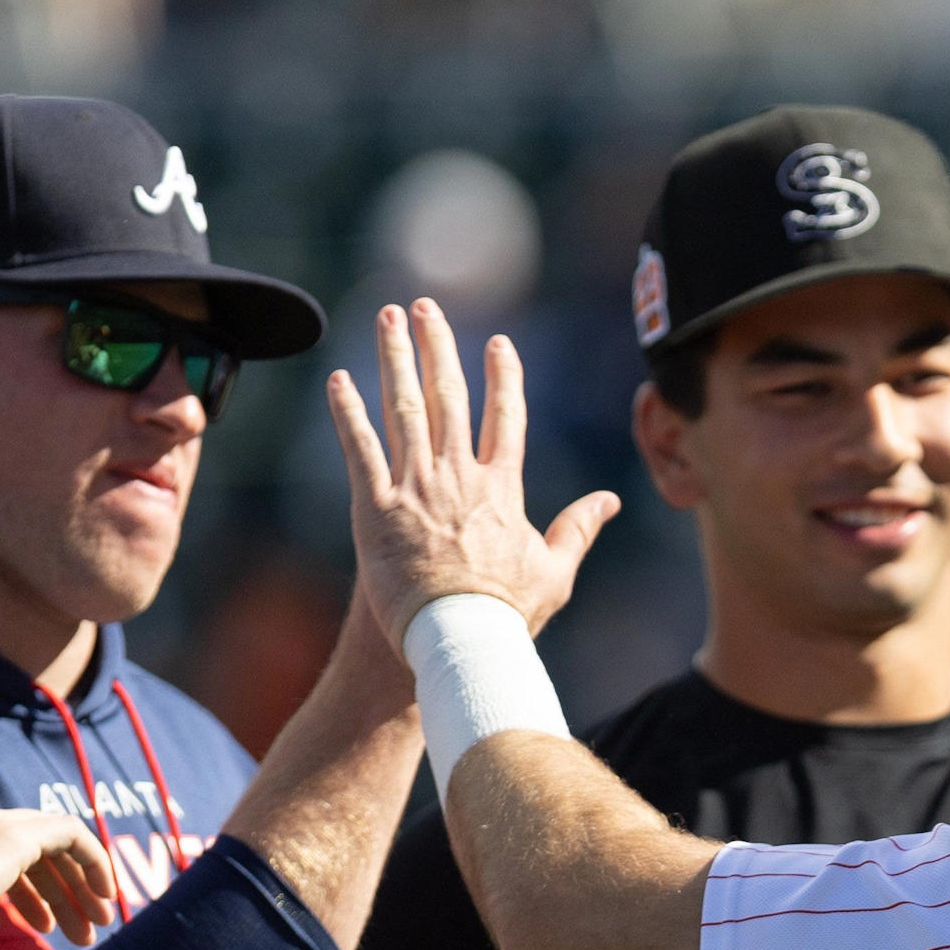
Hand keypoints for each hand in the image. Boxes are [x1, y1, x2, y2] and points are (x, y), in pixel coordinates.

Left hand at [329, 299, 620, 637]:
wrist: (459, 642)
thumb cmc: (508, 615)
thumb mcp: (555, 572)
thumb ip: (580, 529)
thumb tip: (610, 502)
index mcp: (503, 488)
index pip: (506, 416)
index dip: (503, 376)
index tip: (498, 343)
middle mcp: (459, 476)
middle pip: (449, 396)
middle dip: (437, 346)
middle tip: (425, 308)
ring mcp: (416, 488)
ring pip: (404, 408)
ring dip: (395, 358)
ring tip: (387, 319)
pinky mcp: (377, 508)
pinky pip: (361, 449)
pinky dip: (348, 412)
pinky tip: (338, 379)